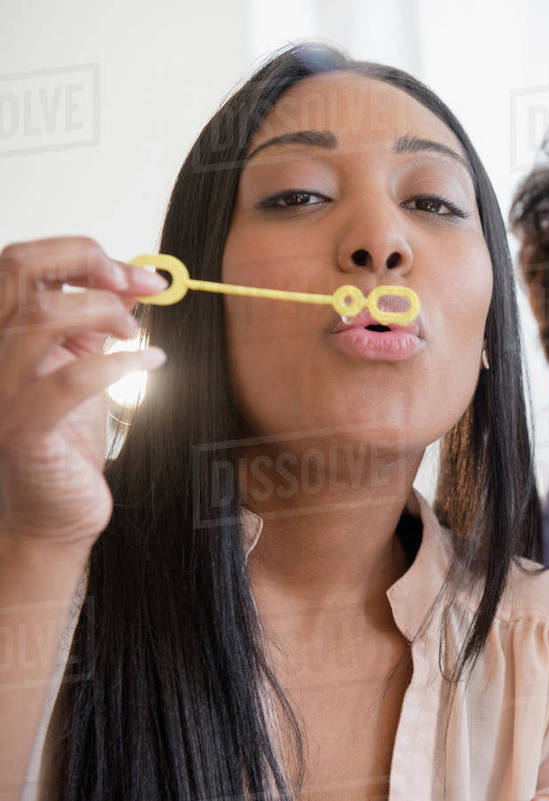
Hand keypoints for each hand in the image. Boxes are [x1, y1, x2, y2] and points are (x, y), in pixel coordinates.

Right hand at [0, 237, 166, 547]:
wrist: (49, 515)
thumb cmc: (64, 441)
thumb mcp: (77, 365)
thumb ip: (92, 323)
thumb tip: (131, 279)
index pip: (19, 261)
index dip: (81, 253)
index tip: (136, 272)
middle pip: (16, 269)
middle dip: (88, 263)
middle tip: (139, 286)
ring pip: (40, 315)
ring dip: (103, 311)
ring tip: (135, 334)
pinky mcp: (23, 428)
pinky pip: (73, 378)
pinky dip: (122, 362)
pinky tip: (153, 362)